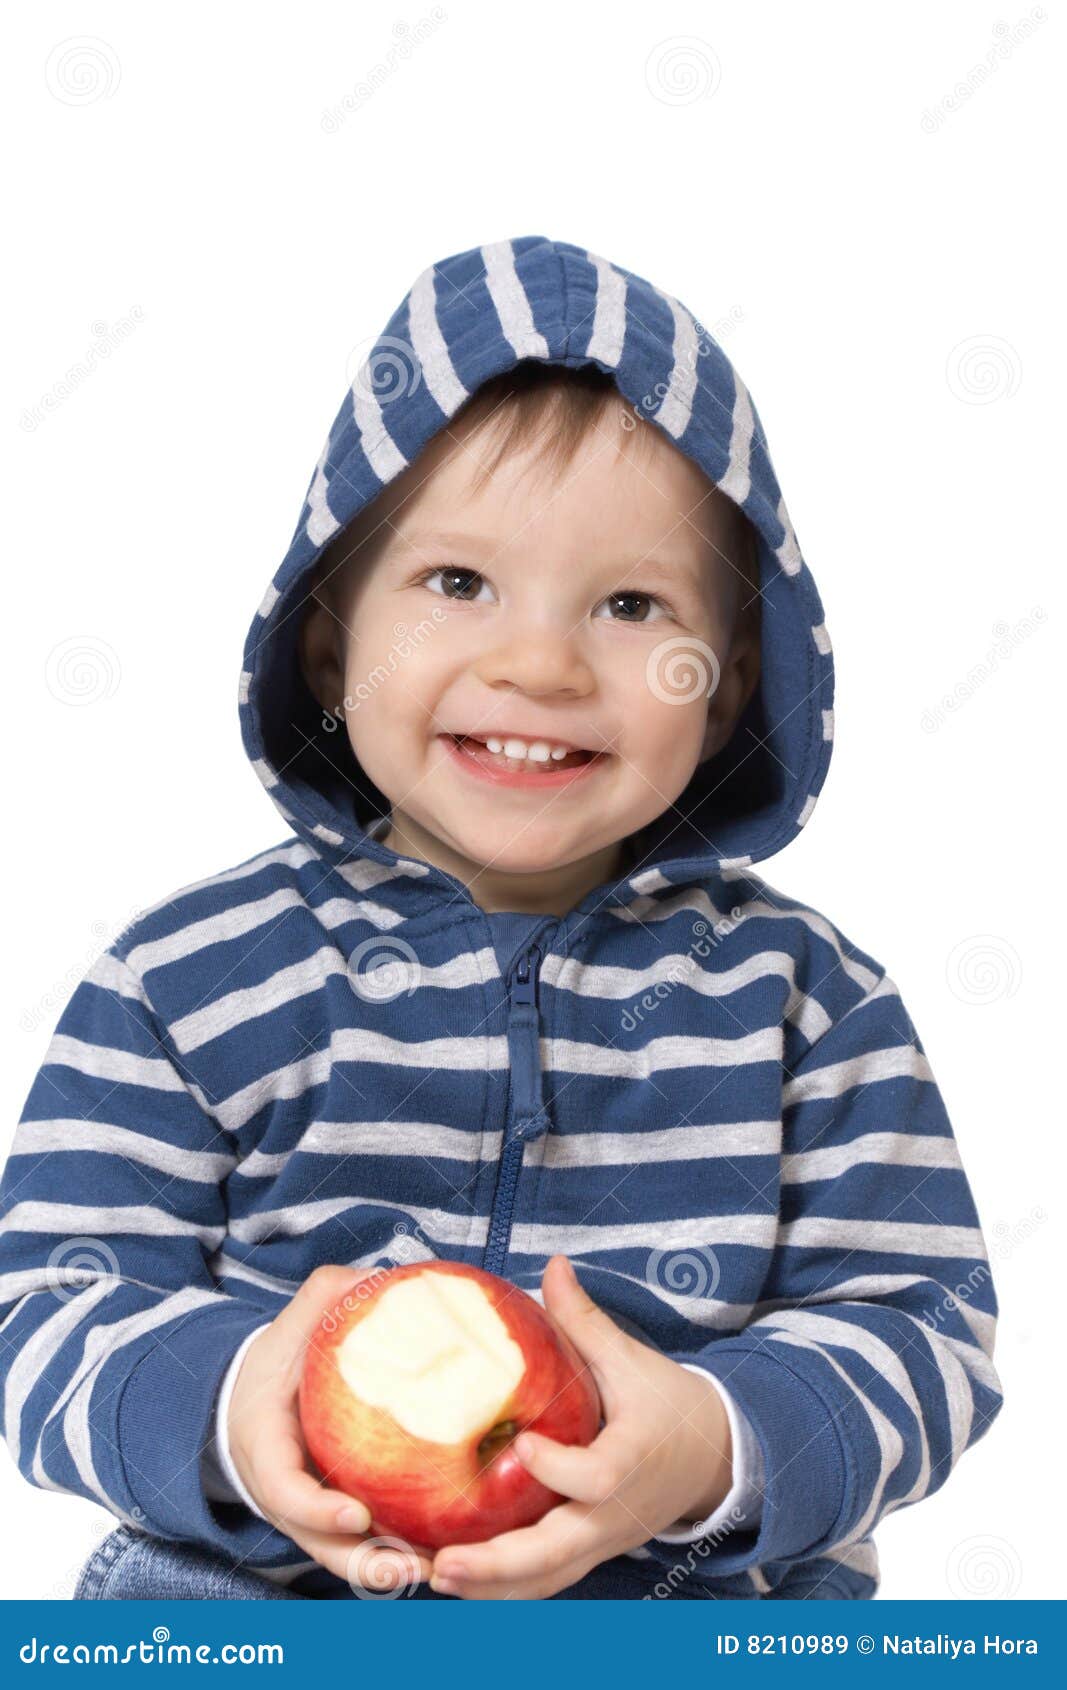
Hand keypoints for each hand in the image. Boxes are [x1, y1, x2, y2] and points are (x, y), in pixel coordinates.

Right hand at [227, 1264, 432, 1591]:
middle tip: (413, 1567)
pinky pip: (366, 1542)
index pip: (284, 1490)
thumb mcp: (290, 1326)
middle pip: (319, 1544)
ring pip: (345, 1556)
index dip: (316, 1511)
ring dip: (389, 1570)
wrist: (252, 1399)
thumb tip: (382, 1275)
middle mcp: (284, 1493)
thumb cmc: (275, 1363)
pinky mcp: (335, 1516)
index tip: (357, 1516)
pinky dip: (400, 1550)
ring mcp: (308, 1512)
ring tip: (438, 1571)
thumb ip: (328, 1297)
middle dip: (364, 1563)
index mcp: (265, 1446)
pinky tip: (446, 1550)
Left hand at [429, 1255, 731, 1598]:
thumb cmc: (667, 1404)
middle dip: (501, 1564)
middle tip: (446, 1561)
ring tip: (432, 1578)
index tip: (520, 1444)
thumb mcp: (633, 1361)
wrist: (715, 1458)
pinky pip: (546, 1581)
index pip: (598, 1477)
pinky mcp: (590, 1554)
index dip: (559, 1468)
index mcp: (634, 1459)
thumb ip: (586, 1322)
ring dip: (492, 1587)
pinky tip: (455, 1580)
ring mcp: (603, 1542)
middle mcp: (617, 1513)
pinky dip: (503, 1589)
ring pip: (547, 1579)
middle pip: (560, 1551)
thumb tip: (552, 1265)